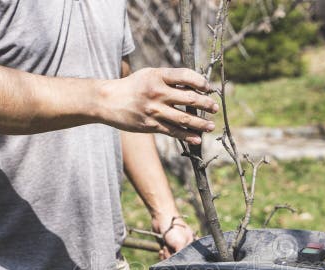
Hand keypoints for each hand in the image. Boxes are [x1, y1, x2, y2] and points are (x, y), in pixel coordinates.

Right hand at [100, 68, 218, 144]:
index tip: (209, 88)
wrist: (109, 101)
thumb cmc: (133, 86)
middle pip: (189, 98)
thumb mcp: (149, 75)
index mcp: (158, 76)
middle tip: (215, 107)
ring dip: (201, 123)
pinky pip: (173, 131)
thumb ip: (169, 80)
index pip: (185, 76)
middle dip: (205, 104)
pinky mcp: (151, 125)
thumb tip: (195, 86)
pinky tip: (197, 139)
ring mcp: (154, 110)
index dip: (201, 82)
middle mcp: (157, 92)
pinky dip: (187, 136)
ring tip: (211, 125)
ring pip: (184, 118)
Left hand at [153, 216, 194, 259]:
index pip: (190, 258)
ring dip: (166, 255)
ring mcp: (176, 246)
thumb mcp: (181, 244)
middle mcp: (185, 246)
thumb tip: (177, 265)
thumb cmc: (174, 229)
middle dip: (172, 257)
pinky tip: (161, 250)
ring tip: (165, 248)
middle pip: (179, 259)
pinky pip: (166, 256)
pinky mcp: (168, 246)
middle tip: (169, 249)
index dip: (183, 260)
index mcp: (192, 244)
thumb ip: (180, 256)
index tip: (177, 256)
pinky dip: (162, 255)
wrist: (162, 218)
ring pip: (172, 258)